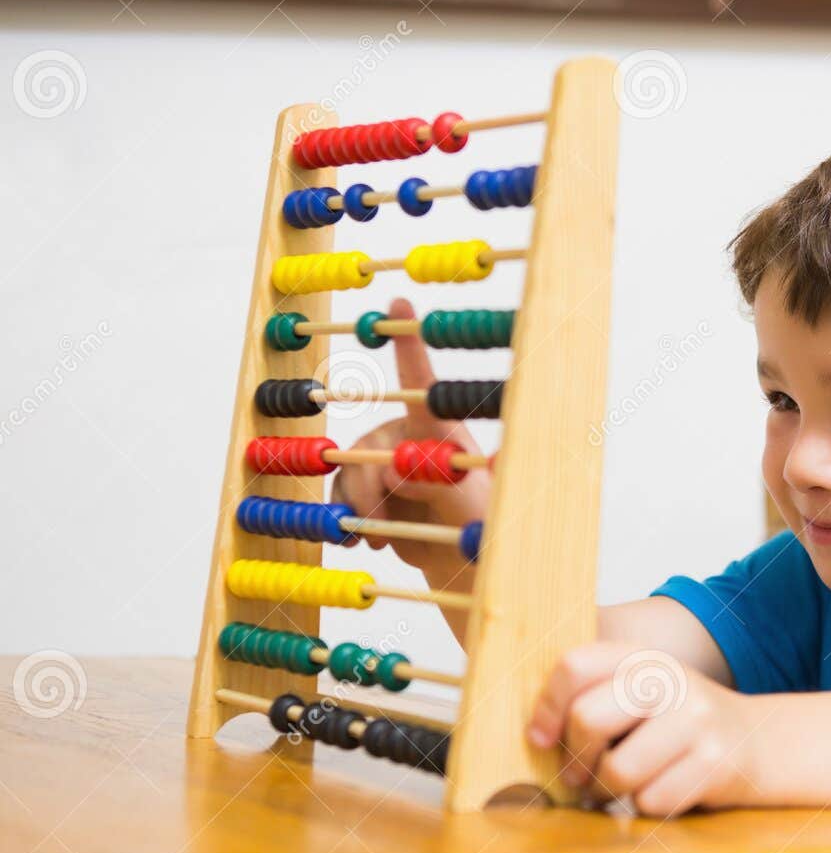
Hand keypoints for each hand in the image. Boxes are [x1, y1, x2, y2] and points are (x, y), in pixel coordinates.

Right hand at [329, 298, 491, 572]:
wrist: (451, 549)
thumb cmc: (473, 520)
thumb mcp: (467, 504)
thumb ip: (437, 483)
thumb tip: (403, 466)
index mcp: (437, 430)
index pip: (421, 382)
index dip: (409, 346)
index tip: (400, 303)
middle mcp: (404, 434)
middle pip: (369, 447)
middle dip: (374, 490)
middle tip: (389, 523)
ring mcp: (378, 454)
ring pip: (348, 472)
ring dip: (363, 508)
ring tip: (384, 533)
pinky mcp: (361, 481)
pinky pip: (337, 492)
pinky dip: (345, 517)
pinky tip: (363, 535)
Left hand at [527, 642, 758, 816]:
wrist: (756, 741)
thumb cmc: (677, 726)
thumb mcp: (640, 694)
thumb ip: (593, 697)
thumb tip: (535, 734)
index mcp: (641, 656)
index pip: (575, 666)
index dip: (547, 708)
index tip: (542, 739)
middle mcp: (669, 678)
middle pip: (589, 719)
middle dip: (576, 761)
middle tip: (579, 776)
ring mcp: (695, 718)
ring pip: (618, 770)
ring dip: (607, 792)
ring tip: (616, 789)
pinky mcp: (715, 760)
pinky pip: (651, 800)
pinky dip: (646, 807)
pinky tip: (658, 793)